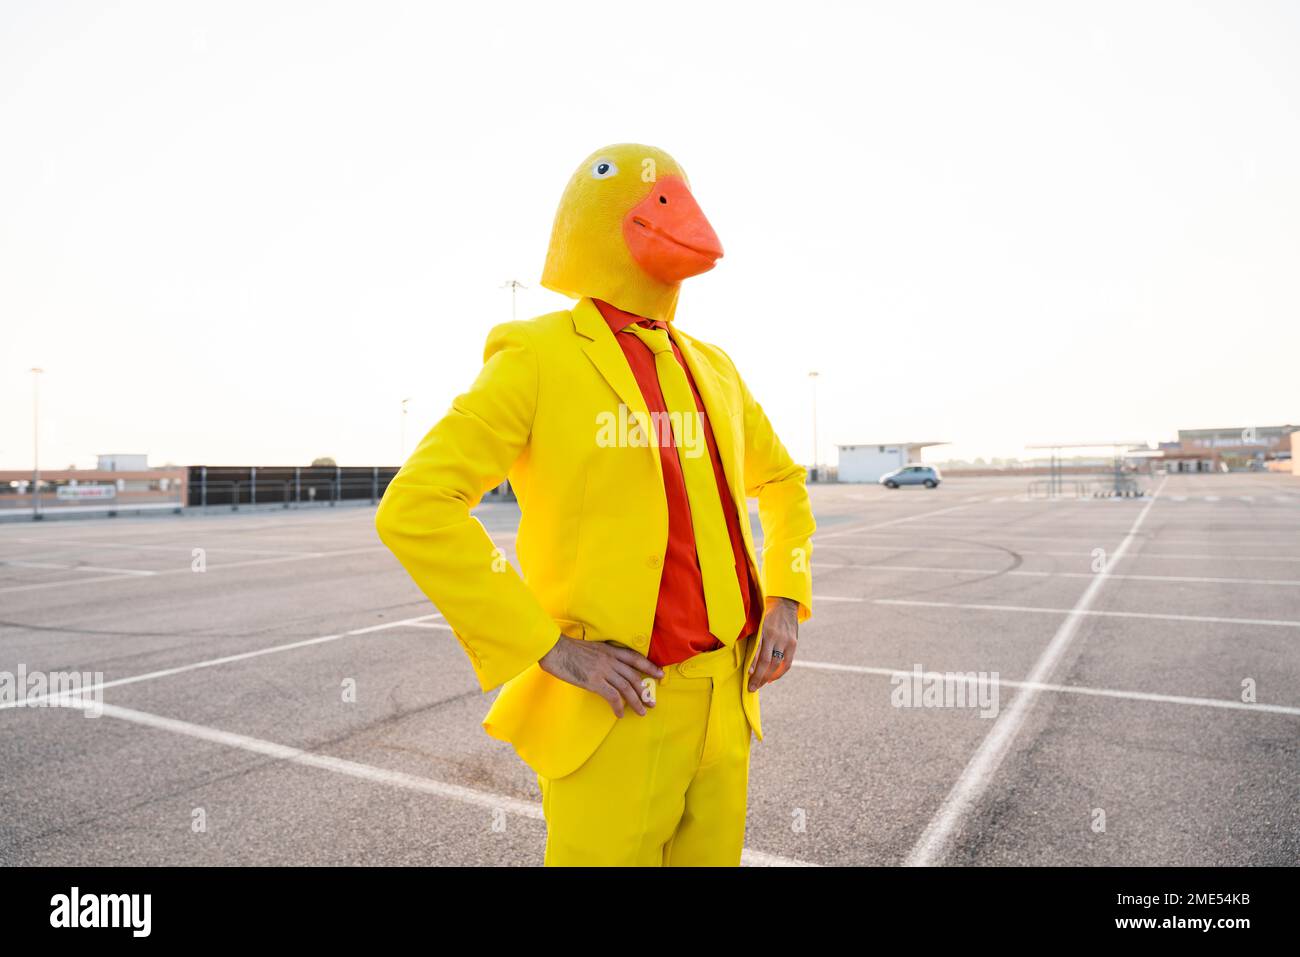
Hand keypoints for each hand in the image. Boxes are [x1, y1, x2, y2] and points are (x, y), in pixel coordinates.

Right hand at [539, 635, 664, 716]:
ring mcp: (603, 670)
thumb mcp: (592, 647)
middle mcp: (611, 660)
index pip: (635, 658)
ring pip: (626, 688)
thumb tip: (611, 667)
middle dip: (645, 691)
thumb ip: (604, 656)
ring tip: (642, 711)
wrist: (555, 649)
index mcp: (610, 650)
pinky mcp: (594, 681)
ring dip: (636, 701)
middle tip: (652, 702)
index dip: (649, 667)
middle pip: (634, 676)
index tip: (659, 674)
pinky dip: (618, 707)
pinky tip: (620, 714)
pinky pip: (612, 696)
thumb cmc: (569, 649)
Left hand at [749, 597, 798, 691]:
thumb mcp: (757, 622)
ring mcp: (786, 641)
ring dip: (768, 677)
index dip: (753, 667)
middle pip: (767, 662)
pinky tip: (771, 678)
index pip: (758, 653)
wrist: (785, 602)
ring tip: (760, 685)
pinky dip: (779, 673)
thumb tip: (746, 657)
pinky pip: (787, 663)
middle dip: (759, 677)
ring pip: (777, 665)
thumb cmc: (766, 613)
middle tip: (752, 688)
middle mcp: (775, 636)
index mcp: (764, 630)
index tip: (747, 677)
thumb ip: (753, 638)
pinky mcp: (793, 643)